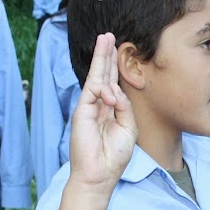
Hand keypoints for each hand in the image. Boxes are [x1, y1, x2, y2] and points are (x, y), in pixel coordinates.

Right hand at [67, 33, 136, 191]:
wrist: (99, 175)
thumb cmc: (114, 155)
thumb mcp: (128, 127)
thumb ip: (124, 106)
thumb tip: (114, 90)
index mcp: (110, 109)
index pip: (112, 83)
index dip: (114, 66)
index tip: (117, 49)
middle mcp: (99, 105)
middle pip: (103, 75)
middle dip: (105, 55)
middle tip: (107, 35)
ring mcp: (89, 108)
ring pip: (95, 77)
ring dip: (100, 58)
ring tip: (104, 39)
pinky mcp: (81, 112)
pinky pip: (92, 92)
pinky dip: (102, 86)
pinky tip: (108, 82)